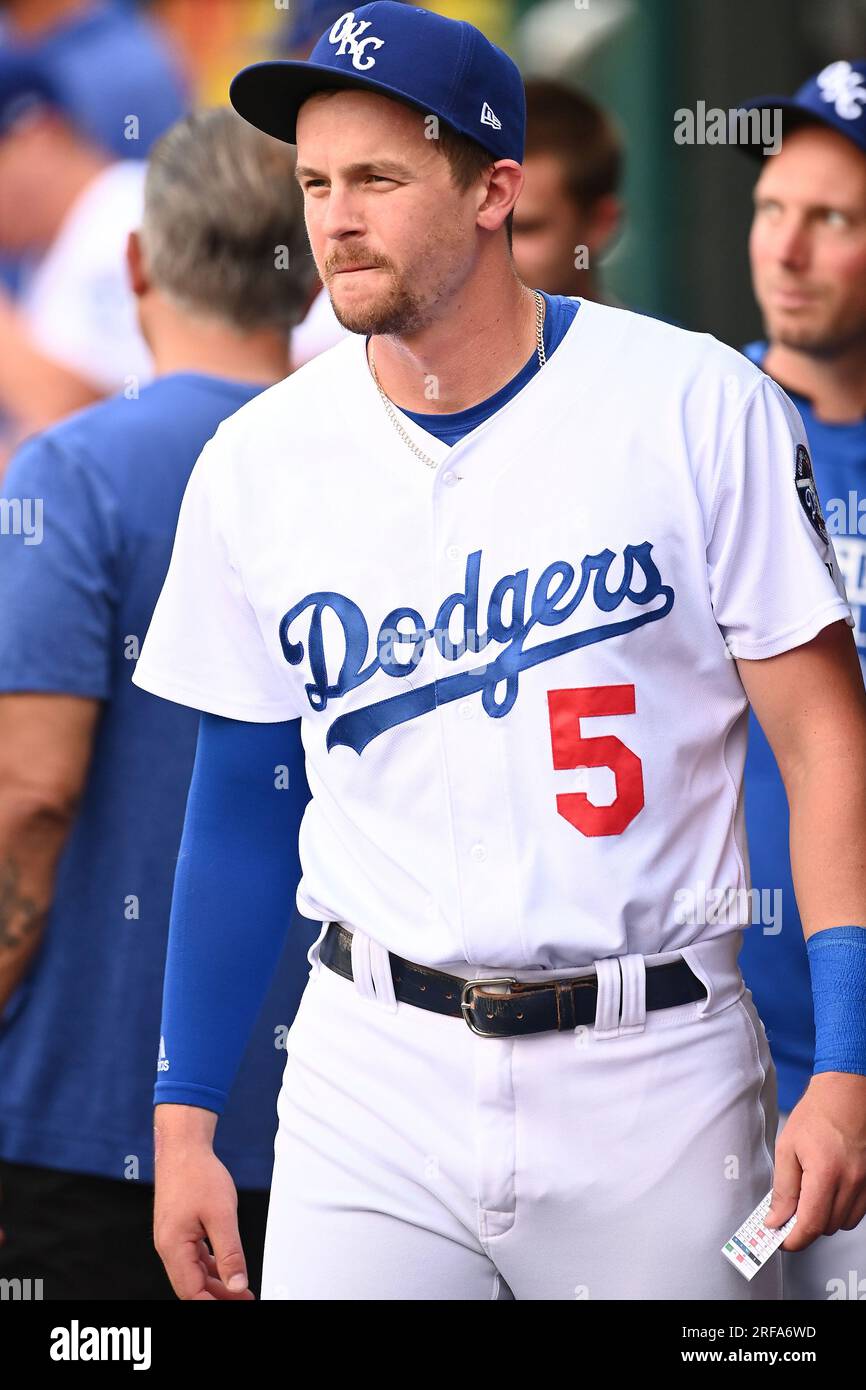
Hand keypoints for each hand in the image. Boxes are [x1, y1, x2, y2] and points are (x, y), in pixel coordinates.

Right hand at [154, 1135, 253, 1300]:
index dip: (215, 1303)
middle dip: (218, 1297)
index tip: (239, 1304)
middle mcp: (168, 1247)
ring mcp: (172, 1239)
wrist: (183, 1147)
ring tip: (240, 1289)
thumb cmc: (198, 1174)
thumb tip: (237, 1285)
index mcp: (174, 1247)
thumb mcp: (222, 1215)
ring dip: (216, 1283)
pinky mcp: (178, 1230)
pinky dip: (211, 1266)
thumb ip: (230, 1253)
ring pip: (193, 1273)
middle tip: (245, 1299)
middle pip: (191, 1286)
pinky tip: (226, 1268)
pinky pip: (194, 1257)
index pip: (192, 1292)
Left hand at [764, 1072, 865, 1250]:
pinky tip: (828, 1190)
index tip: (781, 1240)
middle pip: (826, 1227)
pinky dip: (839, 1209)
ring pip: (842, 1223)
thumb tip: (776, 1219)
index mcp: (825, 1173)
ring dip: (823, 1218)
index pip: (810, 1225)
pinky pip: (856, 1212)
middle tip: (789, 1212)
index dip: (793, 1239)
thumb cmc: (817, 1115)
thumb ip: (782, 1189)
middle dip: (805, 1225)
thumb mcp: (787, 1147)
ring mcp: (865, 1184)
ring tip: (809, 1194)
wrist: (847, 1096)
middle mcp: (851, 1182)